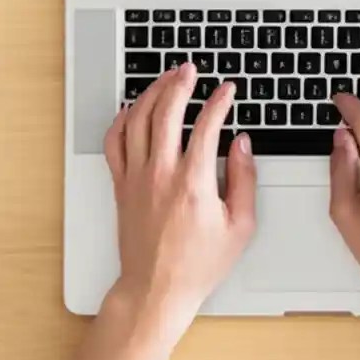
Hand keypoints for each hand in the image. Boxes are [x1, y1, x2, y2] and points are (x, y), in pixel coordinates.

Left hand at [104, 62, 257, 325]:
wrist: (156, 289)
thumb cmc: (198, 264)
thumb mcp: (240, 226)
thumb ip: (244, 179)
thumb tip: (241, 145)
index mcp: (194, 183)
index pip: (207, 126)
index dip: (219, 101)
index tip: (227, 90)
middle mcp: (161, 175)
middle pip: (166, 112)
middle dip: (180, 83)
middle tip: (190, 70)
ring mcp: (136, 178)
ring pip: (138, 120)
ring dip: (152, 93)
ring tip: (166, 79)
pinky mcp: (121, 186)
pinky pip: (115, 143)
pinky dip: (122, 120)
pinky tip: (133, 108)